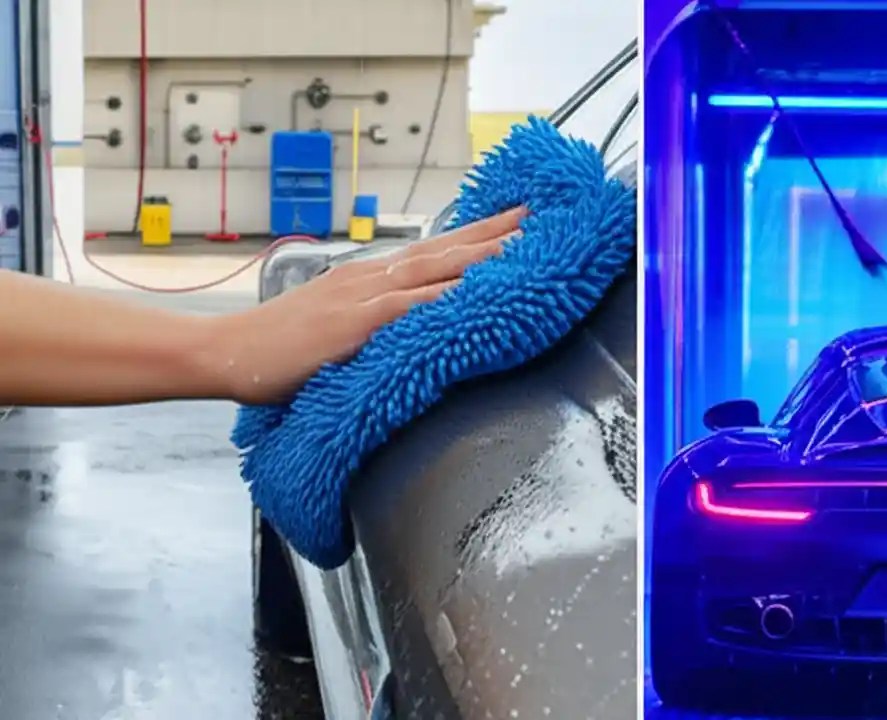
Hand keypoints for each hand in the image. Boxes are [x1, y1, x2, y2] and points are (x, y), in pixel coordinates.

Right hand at [210, 208, 524, 404]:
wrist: (227, 351)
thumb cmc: (280, 346)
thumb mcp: (337, 326)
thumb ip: (374, 320)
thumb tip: (410, 321)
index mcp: (368, 277)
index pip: (433, 250)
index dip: (475, 236)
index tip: (513, 222)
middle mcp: (370, 277)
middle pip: (443, 249)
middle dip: (492, 233)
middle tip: (535, 216)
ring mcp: (362, 297)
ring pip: (433, 269)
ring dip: (480, 254)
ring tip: (521, 243)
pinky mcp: (353, 324)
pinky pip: (406, 306)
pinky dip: (441, 295)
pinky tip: (472, 289)